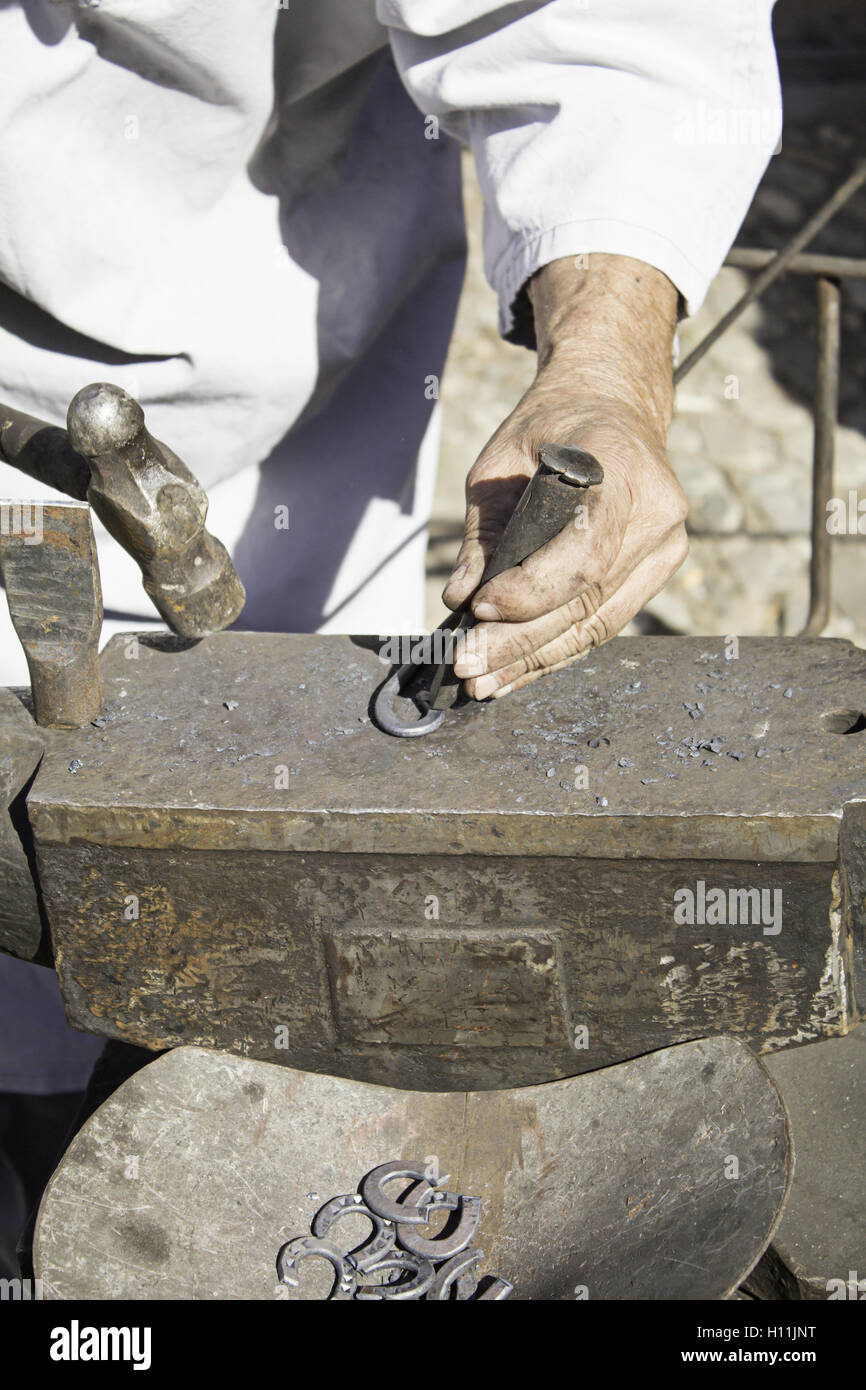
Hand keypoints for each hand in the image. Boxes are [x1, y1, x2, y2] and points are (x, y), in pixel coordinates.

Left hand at [445, 254, 688, 699]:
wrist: (611, 406)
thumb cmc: (552, 427)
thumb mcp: (500, 460)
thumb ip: (483, 531)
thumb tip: (460, 596)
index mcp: (623, 469)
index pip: (583, 555)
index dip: (531, 593)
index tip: (479, 610)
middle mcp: (658, 513)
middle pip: (587, 601)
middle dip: (520, 641)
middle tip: (468, 666)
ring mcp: (666, 546)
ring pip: (597, 623)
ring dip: (535, 659)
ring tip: (484, 681)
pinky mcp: (659, 569)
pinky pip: (604, 622)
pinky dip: (557, 650)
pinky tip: (516, 671)